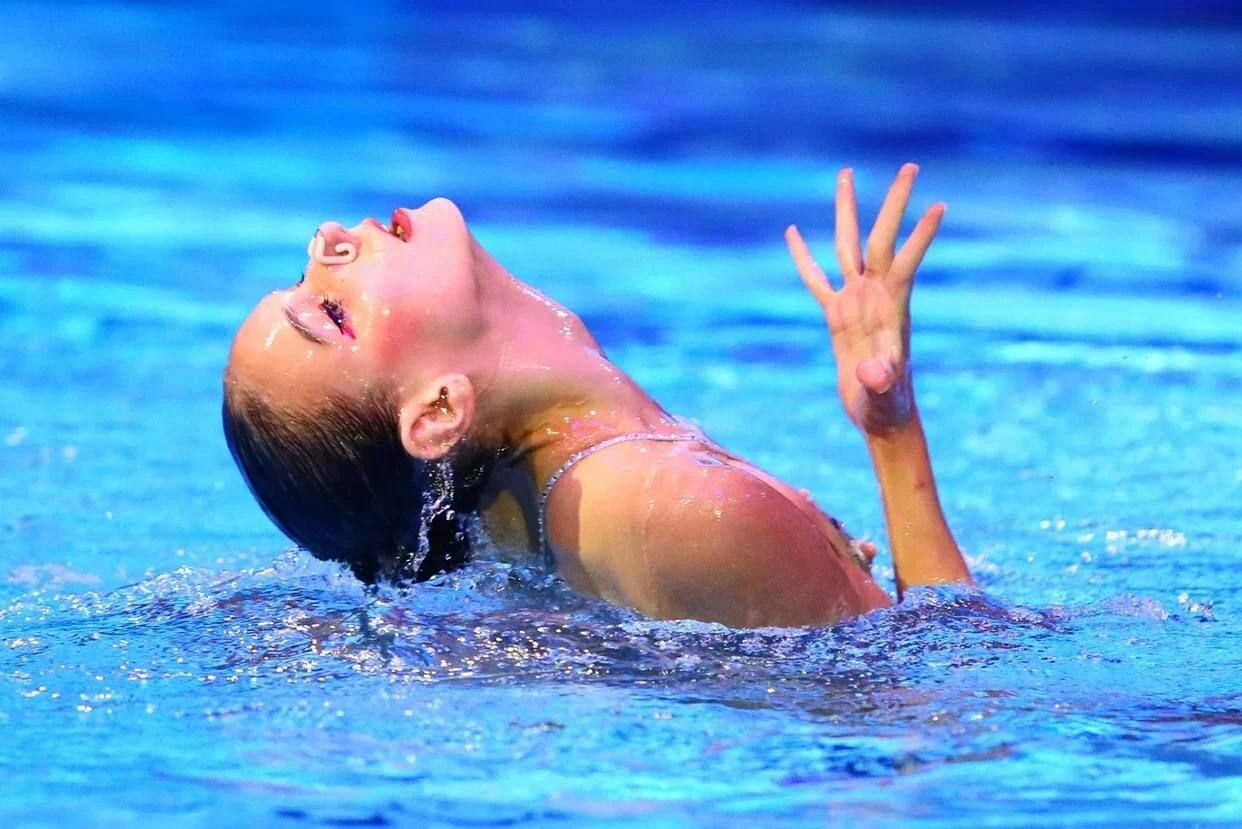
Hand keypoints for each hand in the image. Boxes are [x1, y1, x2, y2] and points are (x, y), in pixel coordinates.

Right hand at [785, 163, 943, 435]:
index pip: (904, 262)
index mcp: (891, 309)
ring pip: (848, 246)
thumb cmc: (884, 406)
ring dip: (847, 211)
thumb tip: (875, 373)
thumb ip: (879, 380)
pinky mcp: (836, 315)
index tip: (939, 205)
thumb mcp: (881, 395)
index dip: (920, 236)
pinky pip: (815, 279)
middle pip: (880, 239)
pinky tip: (793, 232)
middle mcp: (875, 296)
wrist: (879, 416)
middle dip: (894, 203)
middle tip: (910, 165)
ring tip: (846, 175)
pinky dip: (803, 257)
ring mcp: (855, 302)